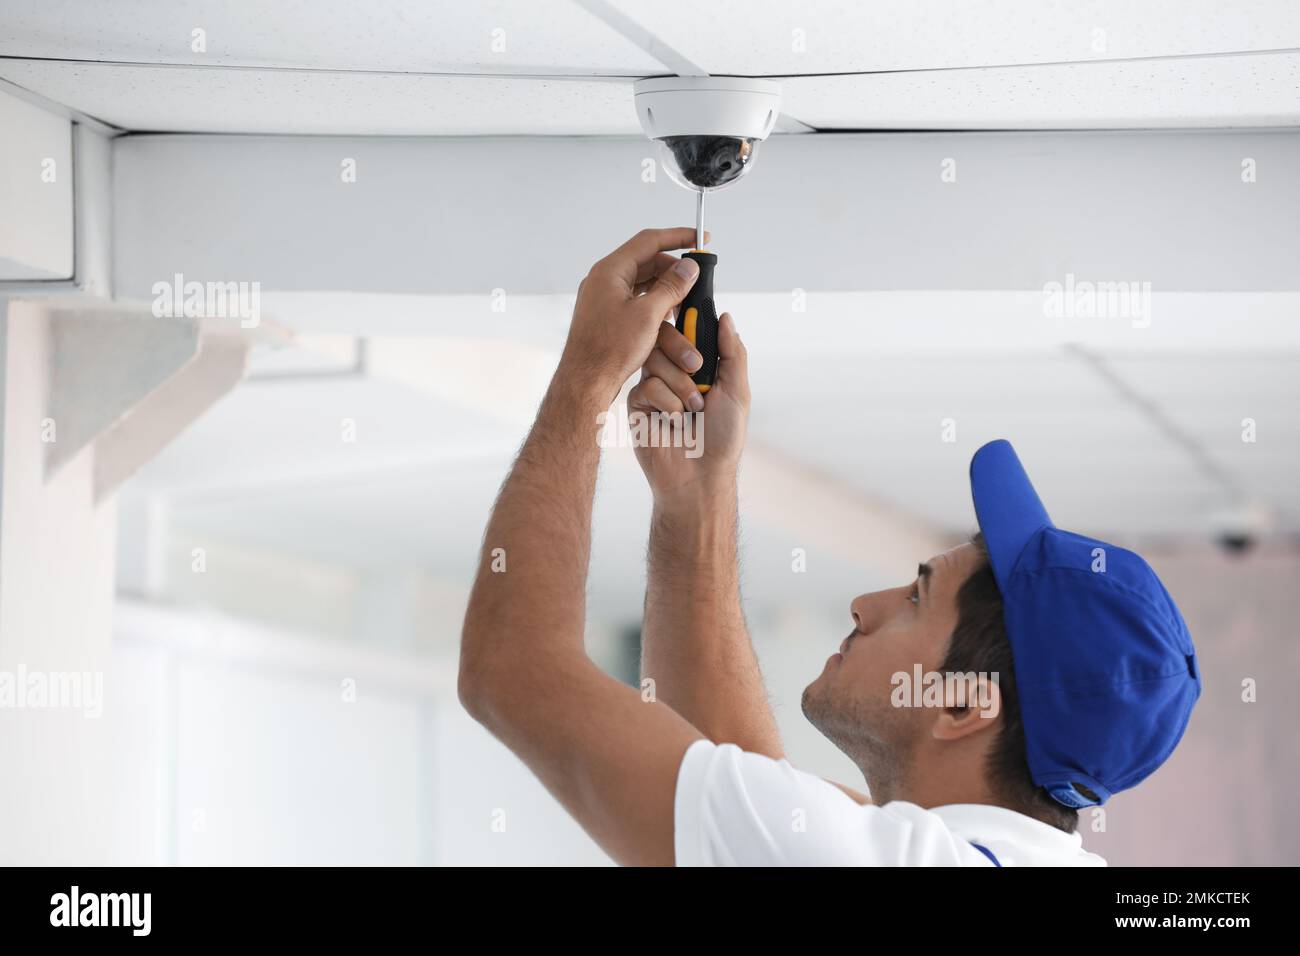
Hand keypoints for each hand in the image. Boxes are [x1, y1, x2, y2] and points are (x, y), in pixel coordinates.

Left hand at [557, 228, 705, 398]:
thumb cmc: (609, 351)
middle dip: (674, 269)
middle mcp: (604, 280)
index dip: (678, 236)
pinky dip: (655, 303)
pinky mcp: (608, 315)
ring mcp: (605, 297)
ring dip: (666, 288)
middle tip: (696, 278)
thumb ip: (671, 286)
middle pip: (646, 261)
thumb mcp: (648, 315)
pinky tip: (670, 315)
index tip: (699, 237)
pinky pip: (636, 299)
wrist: (586, 381)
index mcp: (609, 271)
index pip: (649, 241)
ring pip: (643, 282)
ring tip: (685, 299)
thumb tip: (688, 267)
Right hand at [627, 310, 748, 504]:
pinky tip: (673, 423)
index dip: (690, 327)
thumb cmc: (722, 437)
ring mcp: (653, 386)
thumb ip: (733, 352)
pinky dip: (666, 403)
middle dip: (684, 352)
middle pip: (665, 337)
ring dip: (680, 386)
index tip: (701, 329)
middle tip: (699, 371)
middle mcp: (673, 372)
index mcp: (696, 366)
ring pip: (656, 360)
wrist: (700, 474)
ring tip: (693, 411)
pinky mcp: (637, 404)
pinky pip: (646, 386)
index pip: (687, 331)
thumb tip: (725, 317)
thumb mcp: (737, 391)